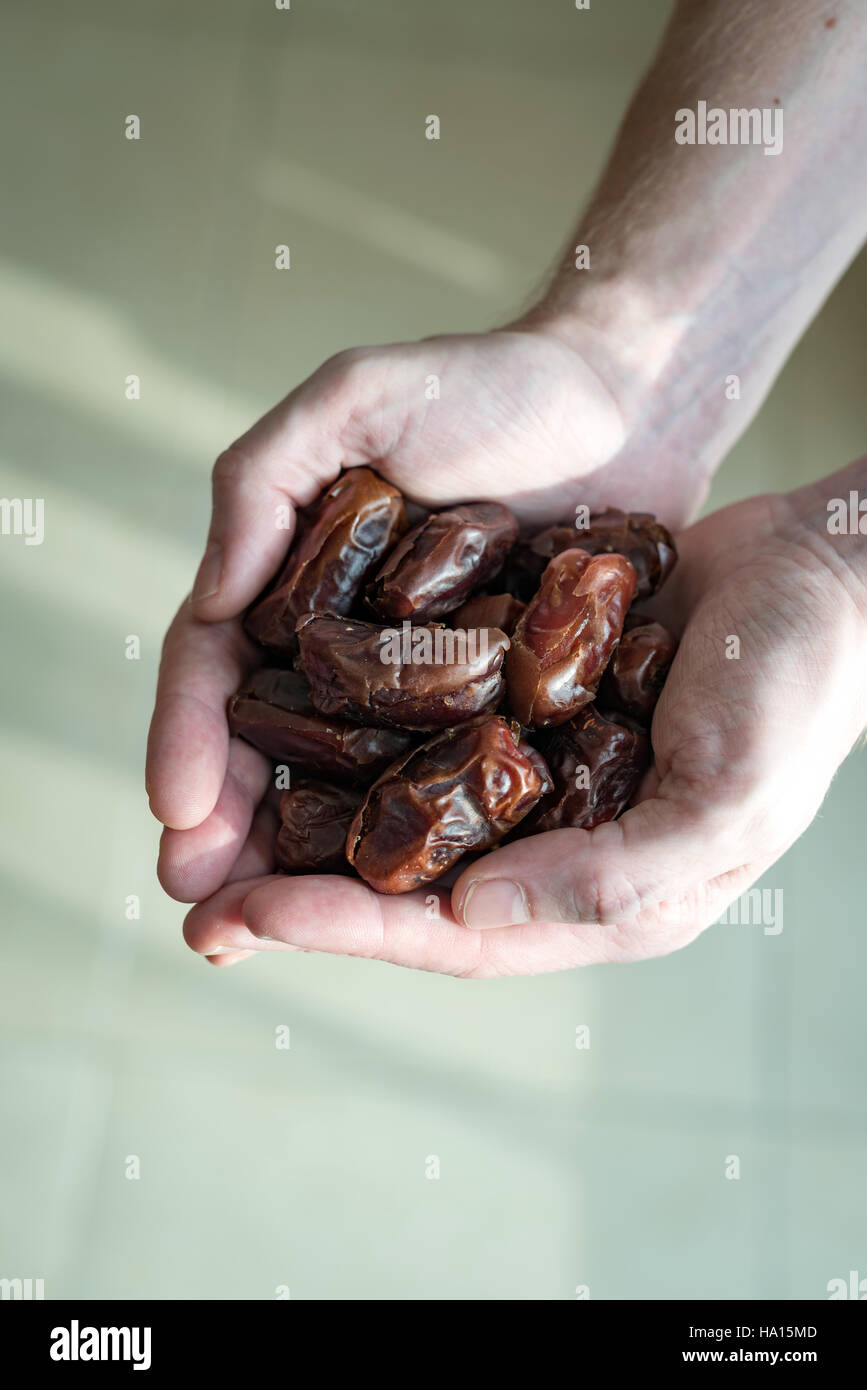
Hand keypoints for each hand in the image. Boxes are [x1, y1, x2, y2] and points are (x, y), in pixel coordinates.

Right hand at [147, 322, 701, 905]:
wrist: (627, 404)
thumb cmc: (490, 385)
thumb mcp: (354, 399)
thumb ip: (264, 481)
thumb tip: (214, 607)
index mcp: (291, 583)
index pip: (216, 672)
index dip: (187, 741)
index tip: (178, 813)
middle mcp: (344, 648)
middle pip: (267, 752)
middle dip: (227, 831)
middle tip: (202, 909)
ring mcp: (420, 686)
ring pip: (344, 787)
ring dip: (300, 862)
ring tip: (268, 930)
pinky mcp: (495, 710)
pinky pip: (443, 783)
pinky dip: (407, 840)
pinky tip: (389, 901)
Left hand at [181, 477, 866, 975]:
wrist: (822, 568)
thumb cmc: (797, 688)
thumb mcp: (724, 800)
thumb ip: (605, 880)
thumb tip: (465, 918)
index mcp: (603, 898)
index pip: (451, 937)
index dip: (345, 931)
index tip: (246, 917)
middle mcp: (556, 847)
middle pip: (404, 886)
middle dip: (299, 892)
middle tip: (190, 890)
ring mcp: (535, 772)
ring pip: (398, 810)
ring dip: (306, 814)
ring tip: (210, 815)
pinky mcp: (522, 699)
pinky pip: (421, 726)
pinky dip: (353, 729)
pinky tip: (284, 718)